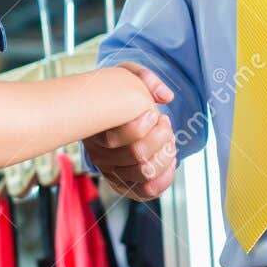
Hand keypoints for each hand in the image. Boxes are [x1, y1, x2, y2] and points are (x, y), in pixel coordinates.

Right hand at [84, 62, 177, 199]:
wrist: (107, 110)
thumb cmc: (118, 92)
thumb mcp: (128, 74)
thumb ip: (146, 78)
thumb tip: (165, 97)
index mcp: (95, 130)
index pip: (116, 139)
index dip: (143, 126)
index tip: (154, 113)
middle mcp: (100, 155)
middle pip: (136, 156)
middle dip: (161, 138)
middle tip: (165, 124)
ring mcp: (112, 172)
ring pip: (145, 174)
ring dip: (166, 155)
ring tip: (169, 139)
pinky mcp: (125, 183)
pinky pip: (146, 192)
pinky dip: (164, 180)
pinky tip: (170, 161)